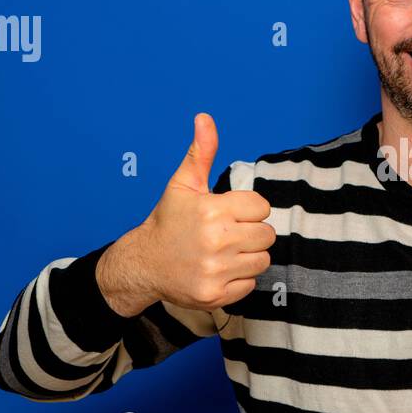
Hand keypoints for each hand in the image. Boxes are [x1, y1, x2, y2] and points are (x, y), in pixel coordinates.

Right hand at [97, 113, 274, 315]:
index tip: (228, 213)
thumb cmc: (169, 221)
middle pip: (267, 234)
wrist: (145, 263)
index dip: (247, 209)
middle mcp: (216, 240)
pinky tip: (219, 271)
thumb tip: (204, 117)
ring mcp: (216, 270)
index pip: (261, 206)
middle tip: (227, 234)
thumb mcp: (183, 183)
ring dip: (248, 256)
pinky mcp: (216, 295)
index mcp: (212, 210)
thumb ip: (200, 151)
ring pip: (262, 260)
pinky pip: (251, 284)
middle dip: (250, 232)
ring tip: (223, 252)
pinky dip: (239, 280)